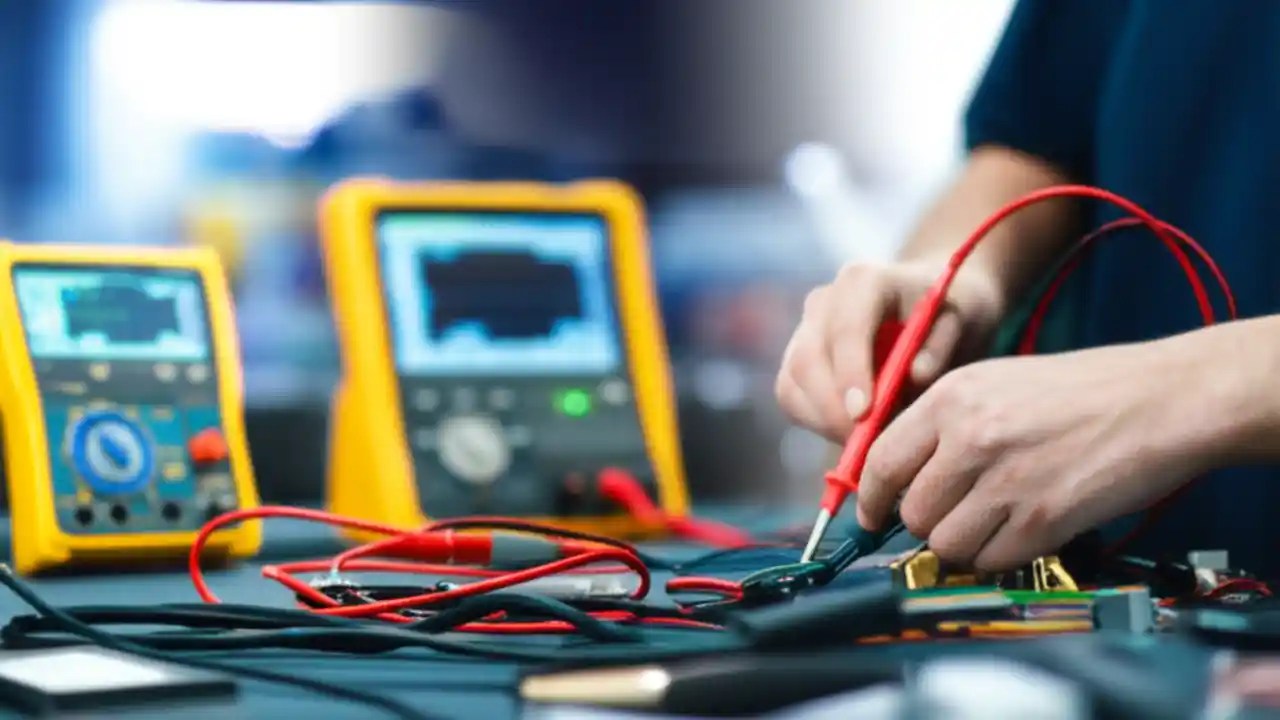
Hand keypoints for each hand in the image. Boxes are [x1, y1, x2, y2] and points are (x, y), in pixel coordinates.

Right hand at [776, 261, 1004, 442]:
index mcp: (864, 281)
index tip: (864, 415)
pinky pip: (791, 397)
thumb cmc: (950, 310)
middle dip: (832, 410)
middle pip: (808, 360)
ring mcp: (804, 330)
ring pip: (792, 383)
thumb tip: (914, 376)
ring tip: (865, 442)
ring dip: (823, 421)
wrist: (930, 302)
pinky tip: (851, 432)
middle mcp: (823, 301)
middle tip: (867, 445)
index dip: (850, 373)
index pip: (845, 328)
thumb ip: (940, 345)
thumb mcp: (961, 320)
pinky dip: (816, 422)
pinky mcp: (796, 359)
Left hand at [856, 339, 1219, 570]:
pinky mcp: (1042, 520)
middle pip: (912, 512)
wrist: (1161, 399)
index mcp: (952, 397)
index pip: (881, 463)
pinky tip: (1025, 529)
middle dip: (927, 523)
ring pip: (946, 544)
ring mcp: (1006, 481)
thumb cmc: (1083, 391)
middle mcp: (970, 438)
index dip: (870, 499)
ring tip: (995, 521)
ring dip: (964, 544)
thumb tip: (902, 477)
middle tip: (955, 515)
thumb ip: (944, 426)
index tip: (873, 516)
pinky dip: (1001, 556)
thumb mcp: (997, 383)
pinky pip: (992, 560)